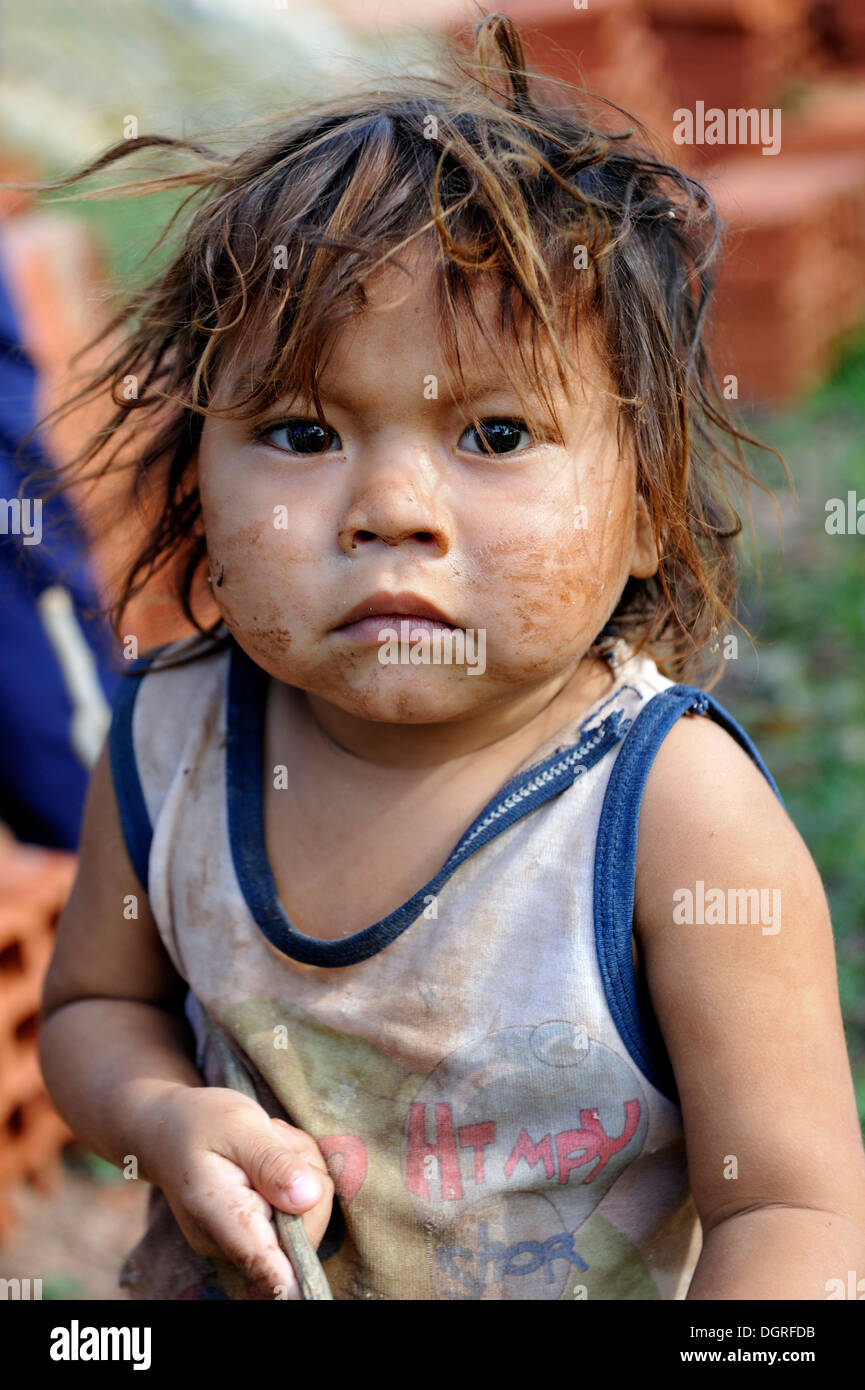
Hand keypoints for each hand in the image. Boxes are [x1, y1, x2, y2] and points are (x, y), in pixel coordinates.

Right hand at [142, 1085, 333, 1297]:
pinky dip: (291, 1182)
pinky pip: (295, 1213)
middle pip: (303, 1228)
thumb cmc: (200, 1122)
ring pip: (306, 1215)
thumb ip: (272, 1162)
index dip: (290, 1283)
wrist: (166, 1131)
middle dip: (308, 1180)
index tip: (309, 1294)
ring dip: (301, 1173)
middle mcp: (229, 1241)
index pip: (262, 1262)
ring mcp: (240, 1243)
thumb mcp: (240, 1125)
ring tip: (267, 1144)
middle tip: (277, 1140)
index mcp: (220, 1212)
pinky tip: (266, 1159)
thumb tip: (307, 1198)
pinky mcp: (252, 1236)